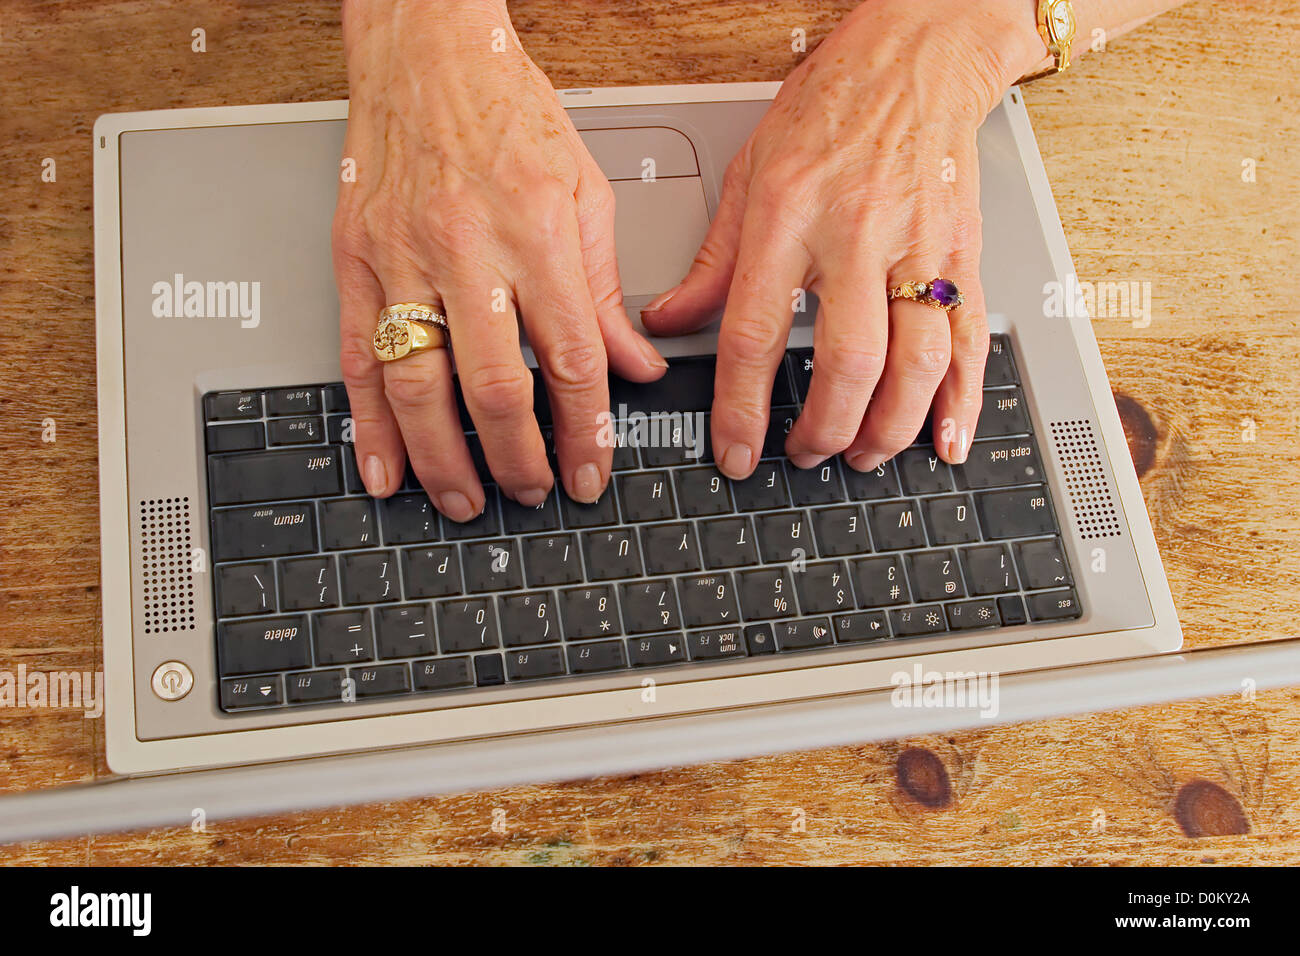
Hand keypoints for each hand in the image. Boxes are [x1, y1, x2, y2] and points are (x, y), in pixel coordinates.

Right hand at [333, 0, 665, 519]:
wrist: (425, 50)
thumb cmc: (508, 112)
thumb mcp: (583, 192)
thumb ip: (606, 291)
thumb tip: (632, 365)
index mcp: (535, 231)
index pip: (568, 358)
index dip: (583, 429)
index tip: (590, 470)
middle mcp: (467, 248)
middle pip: (494, 385)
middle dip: (517, 459)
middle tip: (533, 493)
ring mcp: (402, 257)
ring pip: (420, 384)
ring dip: (444, 459)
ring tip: (466, 499)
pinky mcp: (355, 260)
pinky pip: (359, 356)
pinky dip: (371, 424)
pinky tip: (385, 466)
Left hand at [642, 0, 1043, 478]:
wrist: (916, 56)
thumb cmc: (829, 107)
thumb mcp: (749, 172)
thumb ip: (713, 261)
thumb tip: (670, 321)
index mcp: (788, 216)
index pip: (755, 332)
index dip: (742, 407)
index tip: (735, 451)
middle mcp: (856, 233)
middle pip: (847, 361)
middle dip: (824, 429)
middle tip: (805, 455)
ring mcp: (918, 245)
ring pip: (916, 361)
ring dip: (889, 427)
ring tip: (862, 455)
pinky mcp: (963, 252)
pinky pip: (971, 338)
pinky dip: (963, 399)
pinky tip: (947, 439)